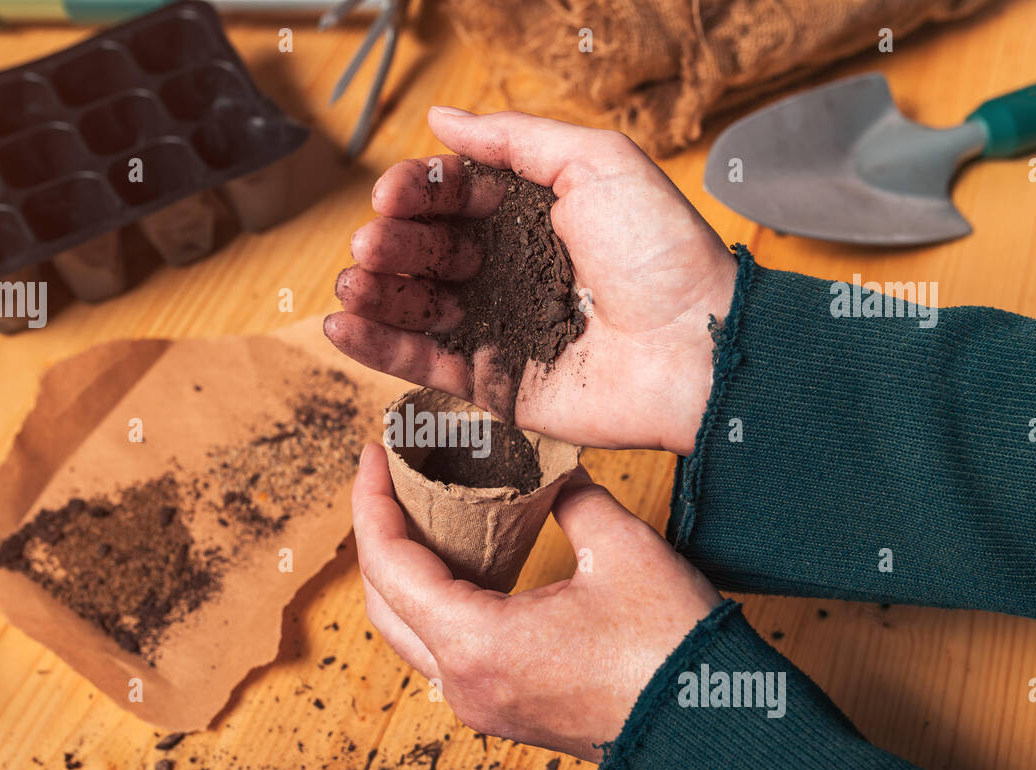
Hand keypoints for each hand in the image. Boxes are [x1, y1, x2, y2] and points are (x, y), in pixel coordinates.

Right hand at [326, 108, 738, 454]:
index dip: (419, 193)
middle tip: (374, 243)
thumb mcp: (595, 162)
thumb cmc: (659, 251)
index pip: (455, 198)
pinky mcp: (496, 384)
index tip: (392, 193)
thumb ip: (514, 140)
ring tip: (351, 282)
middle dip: (394, 242)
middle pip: (429, 251)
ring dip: (376, 292)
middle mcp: (512, 271)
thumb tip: (440, 119)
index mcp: (535, 218)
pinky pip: (426, 364)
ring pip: (418, 307)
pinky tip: (340, 326)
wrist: (694, 345)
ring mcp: (501, 329)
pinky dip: (378, 348)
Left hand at [351, 442, 722, 760]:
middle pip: (384, 603)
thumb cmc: (672, 651)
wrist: (712, 734)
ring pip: (409, 631)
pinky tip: (461, 561)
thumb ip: (572, 499)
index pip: (390, 566)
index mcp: (477, 644)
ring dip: (403, 571)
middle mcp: (464, 684)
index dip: (371, 502)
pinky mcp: (504, 710)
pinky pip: (444, 651)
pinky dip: (435, 602)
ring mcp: (481, 705)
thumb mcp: (622, 550)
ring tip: (418, 510)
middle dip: (377, 533)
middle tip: (387, 476)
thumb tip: (550, 469)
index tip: (371, 453)